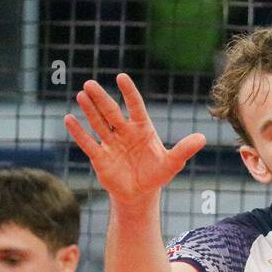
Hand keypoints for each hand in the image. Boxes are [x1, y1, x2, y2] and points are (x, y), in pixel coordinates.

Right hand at [64, 73, 205, 203]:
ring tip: (81, 95)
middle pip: (111, 112)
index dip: (129, 93)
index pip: (135, 107)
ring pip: (98, 123)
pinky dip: (79, 132)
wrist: (140, 194)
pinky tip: (69, 119)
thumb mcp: (172, 163)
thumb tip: (202, 138)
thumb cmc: (156, 174)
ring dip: (90, 111)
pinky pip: (88, 143)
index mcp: (142, 129)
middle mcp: (124, 132)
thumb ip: (184, 149)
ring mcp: (111, 143)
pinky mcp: (100, 157)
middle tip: (90, 84)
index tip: (121, 78)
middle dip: (101, 99)